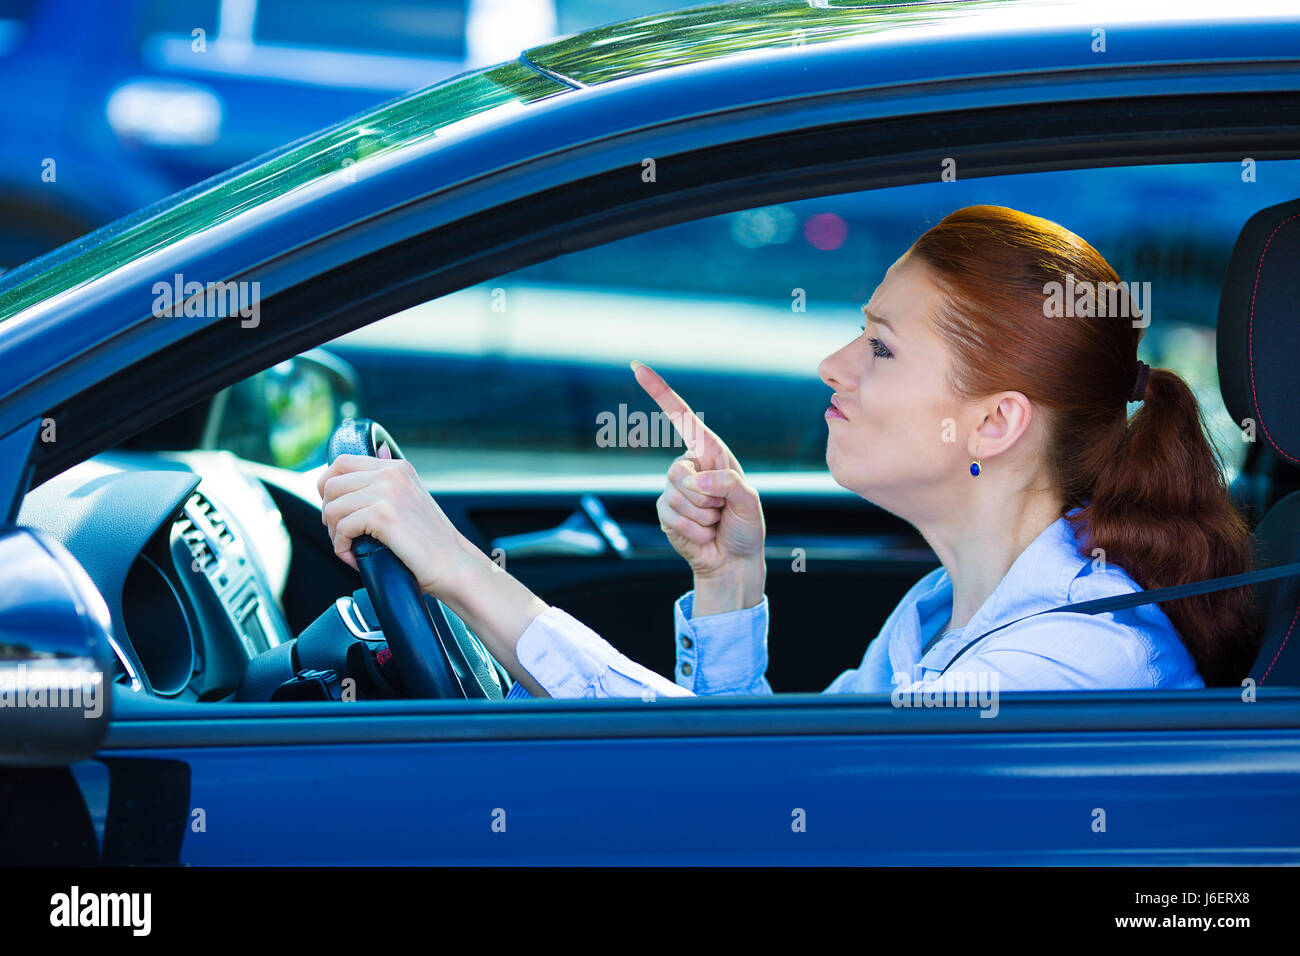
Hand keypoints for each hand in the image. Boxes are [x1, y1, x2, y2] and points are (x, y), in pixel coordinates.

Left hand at [316, 445, 481, 596]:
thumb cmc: (431, 541)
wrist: (453, 564)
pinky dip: (341, 548)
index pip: (343, 462)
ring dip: (334, 534)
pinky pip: (342, 528)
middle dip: (328, 513)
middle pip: (331, 484)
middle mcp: (391, 474)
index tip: (333, 509)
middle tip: (340, 535)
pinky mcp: (383, 515)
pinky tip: (354, 558)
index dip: (327, 486)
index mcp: (397, 467)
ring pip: (333, 508)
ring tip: (349, 549)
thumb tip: (379, 449)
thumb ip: (391, 478)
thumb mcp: (412, 497)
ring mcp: (388, 493)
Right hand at [632, 361, 764, 578]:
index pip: (681, 418)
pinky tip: (703, 534)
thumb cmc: (745, 527)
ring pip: (676, 496)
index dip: (659, 392)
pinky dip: (693, 530)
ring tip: (714, 523)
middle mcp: (689, 467)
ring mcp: (673, 490)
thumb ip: (729, 485)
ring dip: (702, 516)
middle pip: (678, 471)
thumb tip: (697, 482)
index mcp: (711, 453)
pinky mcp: (664, 512)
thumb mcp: (749, 502)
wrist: (733, 561)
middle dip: (706, 497)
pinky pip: (672, 516)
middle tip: (722, 511)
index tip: (637, 368)